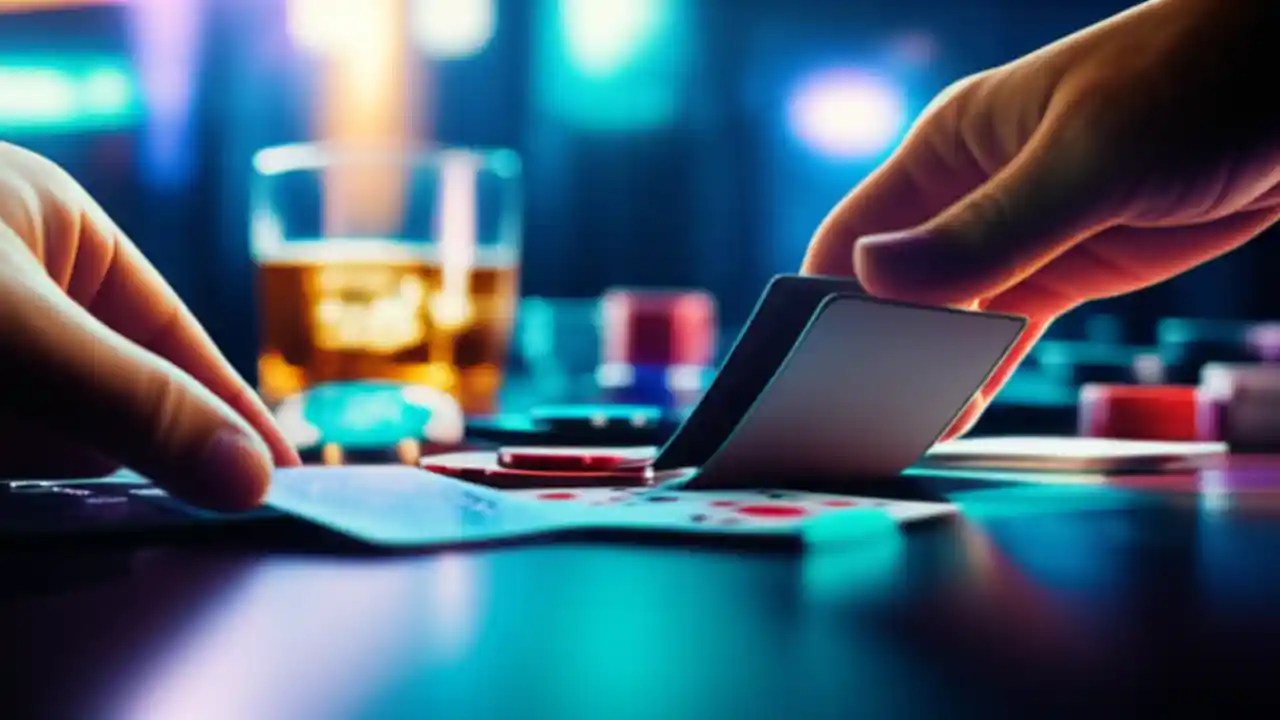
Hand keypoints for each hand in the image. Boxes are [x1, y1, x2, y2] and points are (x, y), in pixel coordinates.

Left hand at [0, 143, 297, 509]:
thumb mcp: (15, 329)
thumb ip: (132, 403)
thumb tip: (252, 479)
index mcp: (55, 226)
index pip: (171, 332)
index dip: (228, 407)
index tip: (280, 479)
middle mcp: (18, 282)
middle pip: (114, 391)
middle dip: (142, 451)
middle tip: (196, 513)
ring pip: (54, 432)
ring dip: (69, 475)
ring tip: (106, 504)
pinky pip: (7, 455)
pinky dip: (24, 487)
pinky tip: (45, 509)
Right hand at [802, 0, 1279, 436]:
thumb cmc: (1198, 82)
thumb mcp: (1089, 160)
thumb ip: (987, 229)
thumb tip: (872, 281)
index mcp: (950, 148)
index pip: (853, 235)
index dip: (821, 301)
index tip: (808, 373)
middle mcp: (970, 194)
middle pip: (895, 285)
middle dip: (873, 348)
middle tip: (858, 423)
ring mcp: (1020, 234)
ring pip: (950, 315)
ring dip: (928, 369)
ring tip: (901, 433)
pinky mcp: (1071, 267)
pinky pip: (1007, 331)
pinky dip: (982, 372)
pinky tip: (958, 414)